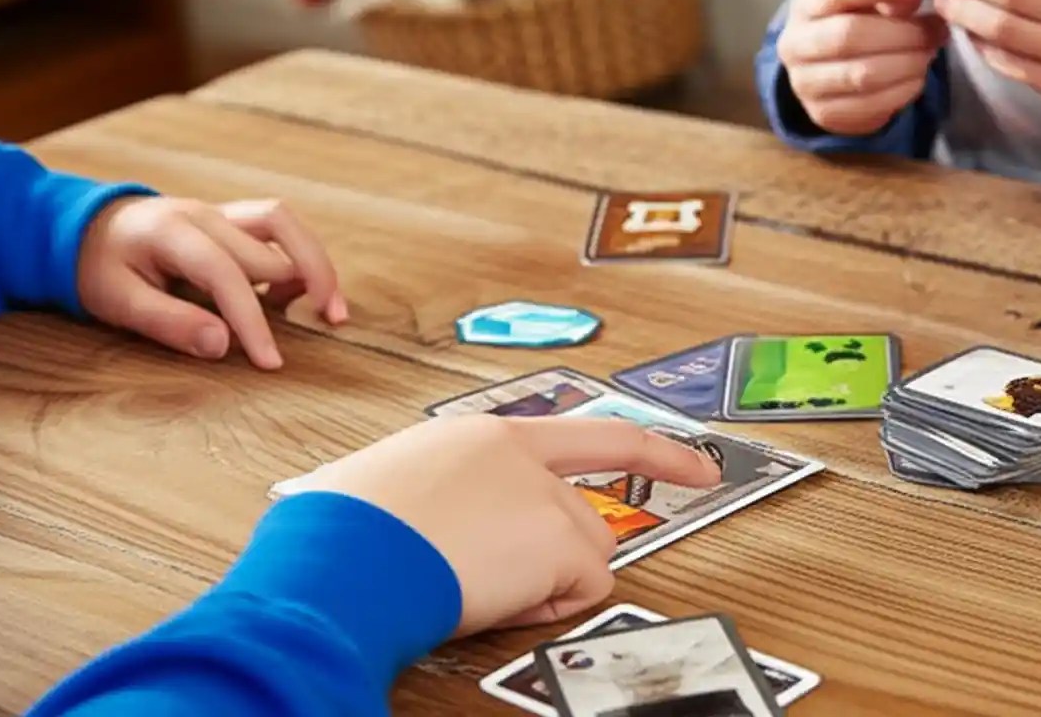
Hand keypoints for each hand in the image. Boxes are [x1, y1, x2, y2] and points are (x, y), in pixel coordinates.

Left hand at [77, 197, 347, 369]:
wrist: (85, 228)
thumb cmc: (99, 267)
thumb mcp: (118, 301)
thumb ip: (169, 322)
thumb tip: (221, 346)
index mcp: (171, 232)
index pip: (226, 274)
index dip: (252, 319)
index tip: (270, 361)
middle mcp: (204, 215)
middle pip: (268, 247)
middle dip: (305, 285)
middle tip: (328, 327)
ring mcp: (221, 214)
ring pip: (284, 223)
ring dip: (315, 262)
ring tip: (333, 305)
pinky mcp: (233, 221)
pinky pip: (279, 229)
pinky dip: (300, 256)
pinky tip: (301, 293)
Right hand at [303, 415, 722, 636]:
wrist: (339, 555)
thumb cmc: (344, 528)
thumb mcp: (396, 491)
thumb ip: (447, 496)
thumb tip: (443, 529)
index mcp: (483, 438)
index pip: (590, 434)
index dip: (656, 451)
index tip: (702, 465)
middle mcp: (524, 457)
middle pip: (588, 515)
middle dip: (562, 555)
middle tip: (517, 574)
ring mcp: (545, 494)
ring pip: (588, 551)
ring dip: (546, 581)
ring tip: (474, 582)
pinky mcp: (557, 536)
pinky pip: (584, 587)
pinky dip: (548, 605)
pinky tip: (490, 597)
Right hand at [778, 0, 947, 135]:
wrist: (828, 63)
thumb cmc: (856, 19)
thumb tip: (908, 3)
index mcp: (805, 6)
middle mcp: (794, 45)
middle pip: (849, 36)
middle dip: (903, 34)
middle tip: (935, 32)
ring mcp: (804, 83)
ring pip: (861, 76)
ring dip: (908, 65)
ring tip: (928, 54)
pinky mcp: (822, 114)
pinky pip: (867, 107)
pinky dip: (902, 92)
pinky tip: (915, 78)